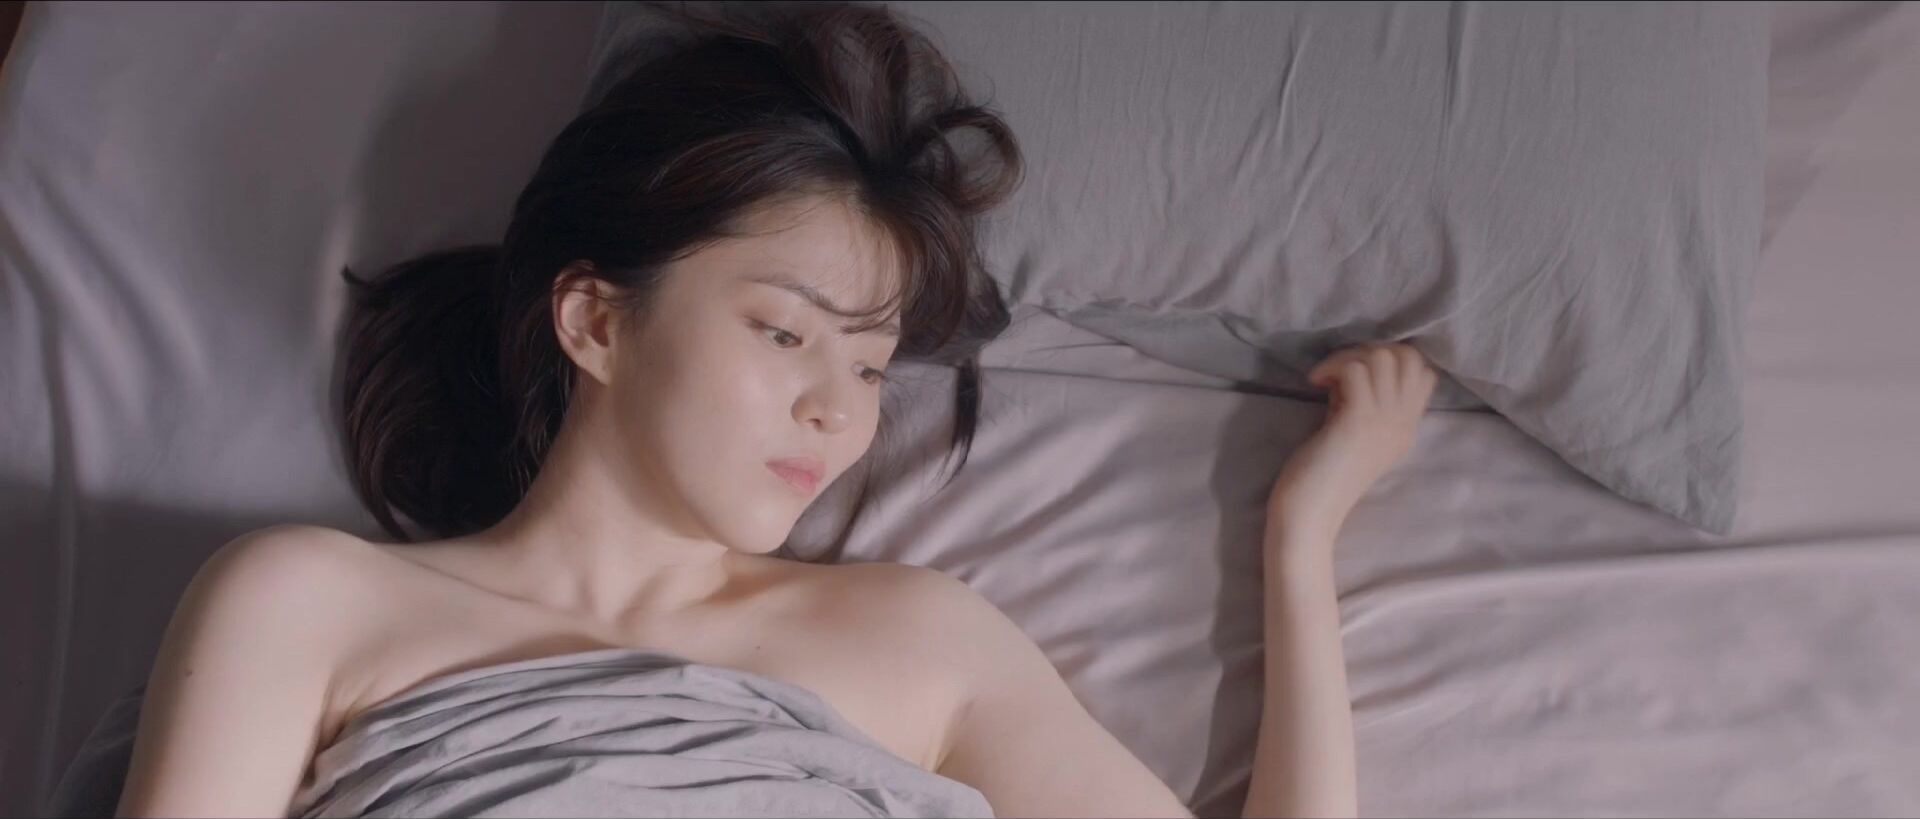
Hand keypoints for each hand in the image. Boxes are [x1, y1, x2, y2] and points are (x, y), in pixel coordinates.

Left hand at [1268, 343, 1437, 541]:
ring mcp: (1383, 422)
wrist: (1310, 514)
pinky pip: (1355, 370)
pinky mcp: (1357, 421)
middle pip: (1409, 357)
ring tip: (1326, 379)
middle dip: (1370, 350)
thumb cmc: (1324, 476)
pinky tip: (1314, 382)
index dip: (1390, 360)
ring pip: (1382, 357)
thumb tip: (1354, 369)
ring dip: (1348, 357)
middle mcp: (1402, 423)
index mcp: (1406, 429)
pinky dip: (1331, 366)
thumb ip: (1364, 404)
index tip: (1355, 376)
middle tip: (1340, 372)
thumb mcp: (1355, 433)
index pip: (1423, 373)